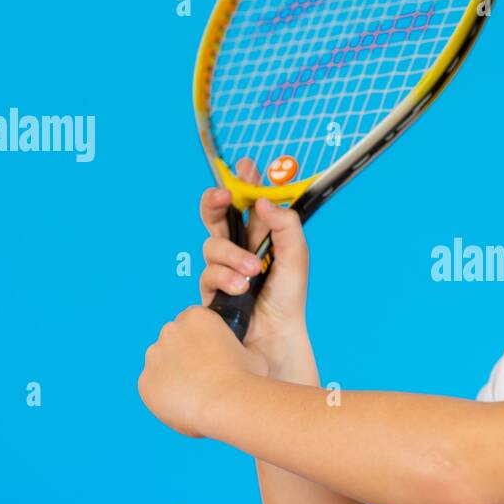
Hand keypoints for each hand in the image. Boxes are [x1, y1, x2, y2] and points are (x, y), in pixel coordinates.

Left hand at [138, 305, 266, 437]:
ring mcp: (154, 357)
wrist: (227, 403)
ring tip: (198, 395)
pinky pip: (154, 388)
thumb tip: (235, 357)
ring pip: (162, 366)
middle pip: (174, 342)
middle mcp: (170, 331)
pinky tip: (187, 406)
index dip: (204, 341)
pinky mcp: (145, 382)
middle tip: (207, 378)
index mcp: (196, 316)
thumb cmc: (245, 378)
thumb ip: (234, 349)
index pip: (193, 323)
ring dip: (174, 376)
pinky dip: (166, 397)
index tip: (214, 357)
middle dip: (186, 357)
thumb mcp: (250, 353)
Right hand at [199, 157, 311, 375]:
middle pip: (216, 215)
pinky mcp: (210, 290)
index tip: (245, 165)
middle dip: (215, 201)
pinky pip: (207, 273)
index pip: (247, 202)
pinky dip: (225, 277)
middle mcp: (238, 248)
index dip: (243, 182)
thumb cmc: (288, 299)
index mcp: (260, 236)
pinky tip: (240, 287)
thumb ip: (285, 227)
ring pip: (212, 244)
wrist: (276, 338)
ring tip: (253, 271)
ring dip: (232, 254)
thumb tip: (264, 203)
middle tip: (224, 196)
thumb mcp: (296, 258)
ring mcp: (222, 268)